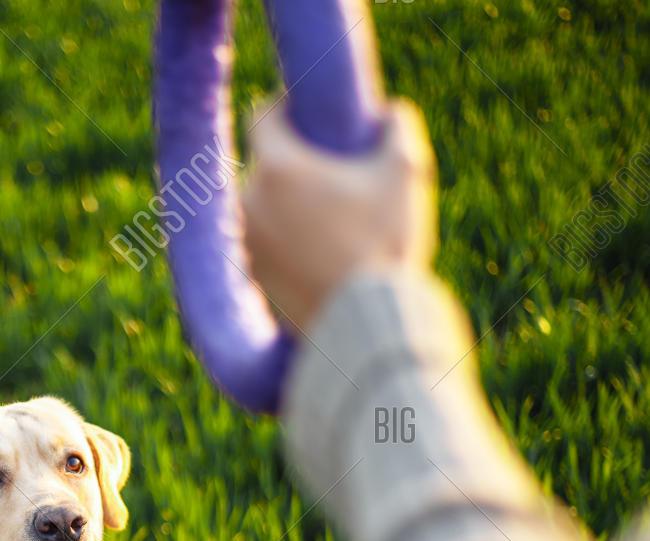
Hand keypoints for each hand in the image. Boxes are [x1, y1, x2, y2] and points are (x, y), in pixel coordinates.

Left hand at [240, 98, 438, 332]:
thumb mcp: (405, 173)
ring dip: (285, 203)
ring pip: (262, 204)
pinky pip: (262, 241)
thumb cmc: (384, 244)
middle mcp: (248, 200)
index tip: (304, 115)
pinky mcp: (248, 274)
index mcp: (277, 166)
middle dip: (293, 163)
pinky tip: (314, 249)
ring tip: (326, 218)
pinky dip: (281, 238)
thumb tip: (390, 112)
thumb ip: (397, 127)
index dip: (284, 109)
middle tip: (330, 176)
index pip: (261, 116)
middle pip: (265, 163)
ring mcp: (244, 240)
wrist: (361, 323)